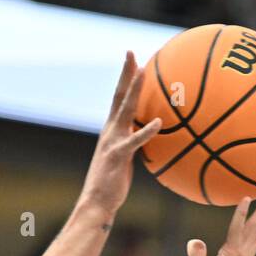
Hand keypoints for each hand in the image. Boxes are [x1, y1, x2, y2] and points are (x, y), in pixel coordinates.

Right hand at [76, 52, 161, 221]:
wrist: (96, 203)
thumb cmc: (112, 185)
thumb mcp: (125, 160)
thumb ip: (135, 145)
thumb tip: (151, 138)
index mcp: (112, 130)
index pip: (119, 98)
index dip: (125, 79)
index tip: (133, 59)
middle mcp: (110, 131)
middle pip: (119, 96)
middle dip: (126, 73)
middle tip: (131, 52)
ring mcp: (113, 142)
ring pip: (125, 110)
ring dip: (134, 90)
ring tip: (143, 72)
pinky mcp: (118, 156)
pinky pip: (134, 141)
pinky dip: (146, 131)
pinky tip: (159, 123)